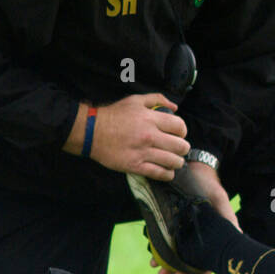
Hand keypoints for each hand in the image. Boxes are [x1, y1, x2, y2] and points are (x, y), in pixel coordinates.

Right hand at [68, 94, 189, 179]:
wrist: (91, 131)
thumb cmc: (114, 115)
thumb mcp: (135, 100)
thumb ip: (157, 99)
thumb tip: (175, 107)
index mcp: (150, 118)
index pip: (180, 127)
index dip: (183, 131)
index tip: (179, 134)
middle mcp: (149, 136)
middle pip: (181, 146)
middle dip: (183, 148)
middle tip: (178, 148)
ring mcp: (142, 152)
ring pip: (173, 161)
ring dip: (177, 162)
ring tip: (173, 160)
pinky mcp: (135, 166)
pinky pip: (160, 174)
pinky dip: (167, 174)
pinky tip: (166, 170)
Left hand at [146, 157, 235, 273]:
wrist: (193, 168)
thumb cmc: (209, 183)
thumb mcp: (219, 199)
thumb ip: (228, 218)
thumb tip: (239, 236)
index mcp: (213, 234)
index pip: (208, 261)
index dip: (199, 272)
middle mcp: (199, 237)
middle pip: (191, 262)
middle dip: (179, 271)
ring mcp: (186, 232)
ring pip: (178, 255)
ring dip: (168, 265)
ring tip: (157, 268)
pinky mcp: (174, 225)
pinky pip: (167, 242)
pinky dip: (160, 251)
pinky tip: (152, 256)